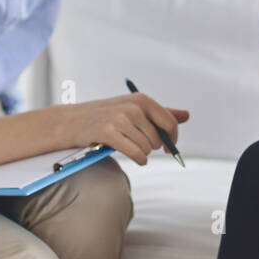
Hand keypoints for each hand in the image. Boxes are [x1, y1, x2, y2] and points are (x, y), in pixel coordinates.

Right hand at [62, 92, 188, 165]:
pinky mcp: (109, 132)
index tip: (167, 147)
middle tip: (139, 145)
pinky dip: (139, 159)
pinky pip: (136, 153)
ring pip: (147, 147)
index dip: (172, 138)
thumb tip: (187, 115)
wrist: (71, 122)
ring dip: (143, 154)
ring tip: (131, 149)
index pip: (170, 122)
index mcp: (142, 99)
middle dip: (153, 147)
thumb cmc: (105, 116)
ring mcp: (120, 118)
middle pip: (158, 138)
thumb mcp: (134, 109)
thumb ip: (161, 112)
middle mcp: (133, 107)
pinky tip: (136, 159)